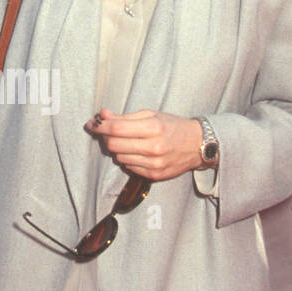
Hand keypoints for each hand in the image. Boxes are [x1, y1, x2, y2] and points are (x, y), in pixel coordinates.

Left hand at [86, 107, 203, 181]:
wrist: (198, 145)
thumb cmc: (173, 126)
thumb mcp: (151, 115)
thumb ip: (125, 117)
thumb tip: (102, 115)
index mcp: (153, 128)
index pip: (116, 129)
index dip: (100, 126)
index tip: (93, 123)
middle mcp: (154, 148)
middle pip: (114, 145)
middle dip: (106, 137)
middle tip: (107, 131)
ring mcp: (154, 164)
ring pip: (119, 158)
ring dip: (117, 149)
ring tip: (126, 141)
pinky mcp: (154, 175)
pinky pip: (129, 167)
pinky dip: (128, 159)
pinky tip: (136, 152)